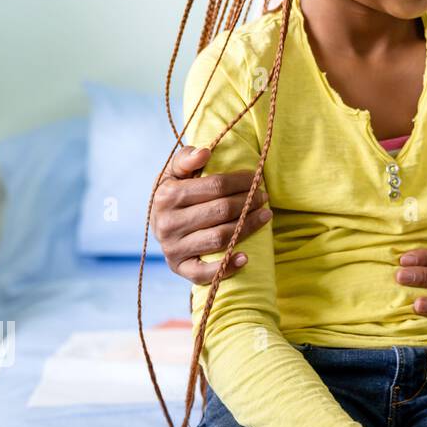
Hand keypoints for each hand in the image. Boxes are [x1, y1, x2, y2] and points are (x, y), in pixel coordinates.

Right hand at [150, 145, 270, 283]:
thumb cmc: (174, 194)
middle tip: (264, 197)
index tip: (256, 178)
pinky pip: (205, 273)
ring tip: (266, 216)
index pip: (215, 186)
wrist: (160, 224)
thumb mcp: (174, 173)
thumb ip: (186, 158)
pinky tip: (245, 257)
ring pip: (220, 238)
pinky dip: (227, 267)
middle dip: (248, 202)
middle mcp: (167, 224)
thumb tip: (205, 153)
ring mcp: (173, 248)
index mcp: (166, 196)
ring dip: (249, 227)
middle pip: (221, 211)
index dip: (241, 181)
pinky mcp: (180, 268)